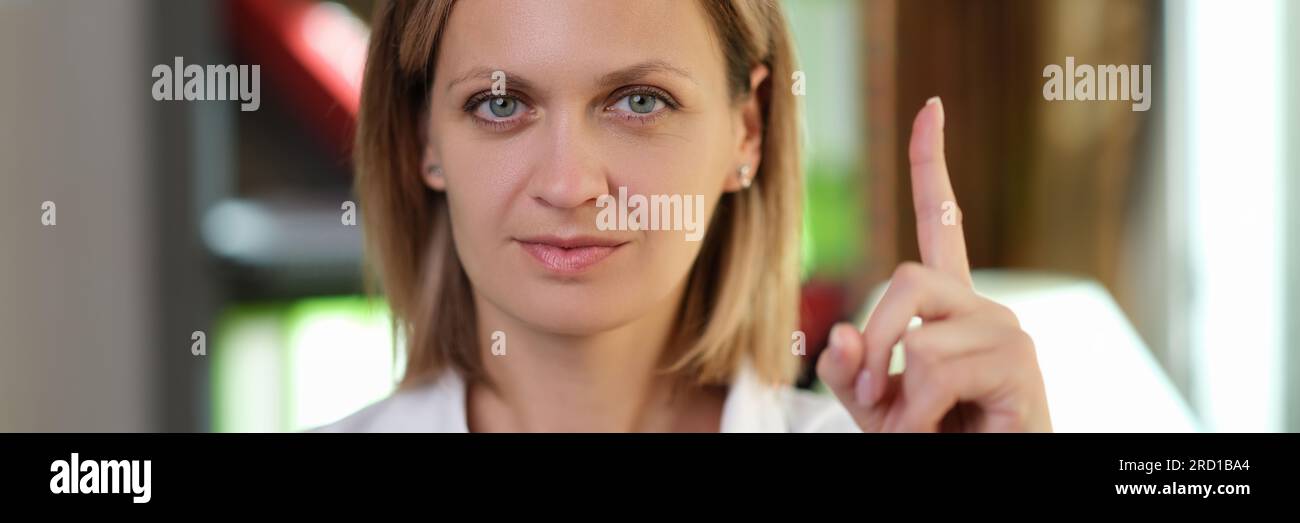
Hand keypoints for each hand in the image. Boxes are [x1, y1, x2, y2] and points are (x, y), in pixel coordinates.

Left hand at [816, 97, 1051, 431]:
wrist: (981, 479)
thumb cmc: (932, 441)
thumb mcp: (871, 406)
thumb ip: (848, 368)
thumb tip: (840, 333)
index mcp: (948, 306)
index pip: (940, 224)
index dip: (931, 167)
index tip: (932, 109)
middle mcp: (982, 307)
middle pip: (906, 279)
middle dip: (872, 341)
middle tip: (870, 401)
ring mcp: (1006, 331)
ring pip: (917, 337)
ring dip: (897, 398)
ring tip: (918, 428)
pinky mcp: (1019, 364)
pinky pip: (937, 369)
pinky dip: (917, 410)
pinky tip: (938, 429)